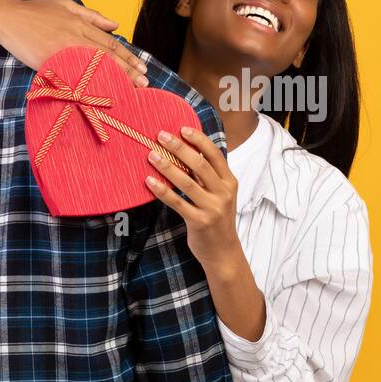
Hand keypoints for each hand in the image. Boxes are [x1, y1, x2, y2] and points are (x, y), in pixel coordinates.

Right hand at [0, 0, 148, 85]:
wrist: (6, 18)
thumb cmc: (35, 12)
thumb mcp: (66, 6)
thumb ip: (92, 16)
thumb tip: (115, 24)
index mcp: (81, 24)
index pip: (111, 43)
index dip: (129, 56)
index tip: (143, 67)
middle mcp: (76, 36)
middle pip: (108, 56)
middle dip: (129, 70)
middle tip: (145, 82)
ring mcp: (63, 49)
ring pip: (96, 65)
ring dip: (115, 78)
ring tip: (131, 89)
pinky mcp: (50, 61)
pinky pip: (73, 74)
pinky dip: (88, 83)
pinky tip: (100, 92)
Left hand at [144, 125, 242, 271]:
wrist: (224, 253)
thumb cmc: (218, 220)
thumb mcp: (220, 195)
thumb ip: (207, 177)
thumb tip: (186, 152)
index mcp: (230, 182)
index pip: (215, 155)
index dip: (199, 140)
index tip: (182, 128)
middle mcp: (224, 193)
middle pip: (200, 165)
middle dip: (179, 148)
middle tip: (161, 136)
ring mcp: (212, 208)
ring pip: (187, 182)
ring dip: (167, 166)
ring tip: (151, 155)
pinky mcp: (200, 222)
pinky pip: (177, 203)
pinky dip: (162, 191)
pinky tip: (149, 181)